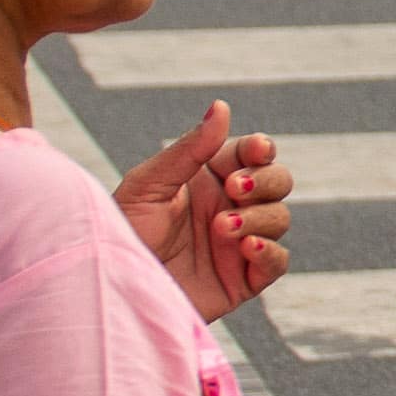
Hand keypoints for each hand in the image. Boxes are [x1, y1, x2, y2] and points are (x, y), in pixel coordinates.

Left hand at [123, 104, 289, 318]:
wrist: (115, 289)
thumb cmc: (122, 233)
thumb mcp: (149, 185)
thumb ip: (189, 149)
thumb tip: (221, 106)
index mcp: (209, 178)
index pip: (252, 153)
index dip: (261, 148)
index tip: (255, 150)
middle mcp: (229, 207)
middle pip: (278, 181)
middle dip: (264, 181)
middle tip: (232, 189)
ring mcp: (239, 244)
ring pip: (280, 217)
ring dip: (258, 217)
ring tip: (222, 227)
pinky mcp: (244, 280)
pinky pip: (278, 261)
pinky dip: (269, 251)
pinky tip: (245, 247)